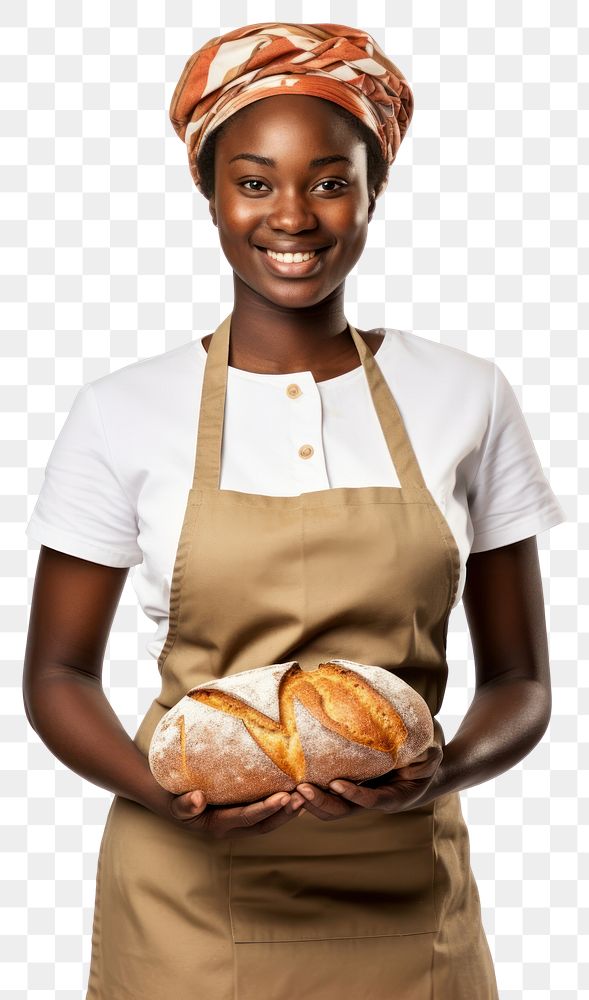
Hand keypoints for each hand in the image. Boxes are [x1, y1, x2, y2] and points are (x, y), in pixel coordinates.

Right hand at [167, 788, 306, 839]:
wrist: (170, 801)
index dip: (267, 808)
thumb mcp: (175, 804)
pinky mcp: (241, 815)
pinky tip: (293, 795)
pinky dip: (280, 807)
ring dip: (287, 811)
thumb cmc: (173, 800)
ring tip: (305, 796)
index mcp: (218, 826)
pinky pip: (264, 814)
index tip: (285, 797)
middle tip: (303, 796)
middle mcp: (232, 829)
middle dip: (285, 813)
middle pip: (264, 824)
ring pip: (268, 822)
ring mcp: (238, 824)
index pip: (248, 818)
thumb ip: (185, 805)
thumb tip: (198, 798)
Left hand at [295, 744, 443, 820]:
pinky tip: (292, 784)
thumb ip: (428, 755)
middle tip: (302, 788)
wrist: (417, 769)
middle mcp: (371, 801)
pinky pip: (325, 797)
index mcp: (393, 796)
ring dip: (310, 803)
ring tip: (291, 790)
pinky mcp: (346, 790)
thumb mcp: (431, 756)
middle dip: (321, 803)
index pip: (372, 800)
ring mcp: (356, 798)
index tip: (338, 784)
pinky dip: (310, 795)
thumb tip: (427, 748)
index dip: (356, 795)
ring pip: (330, 809)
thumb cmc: (425, 759)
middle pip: (342, 810)